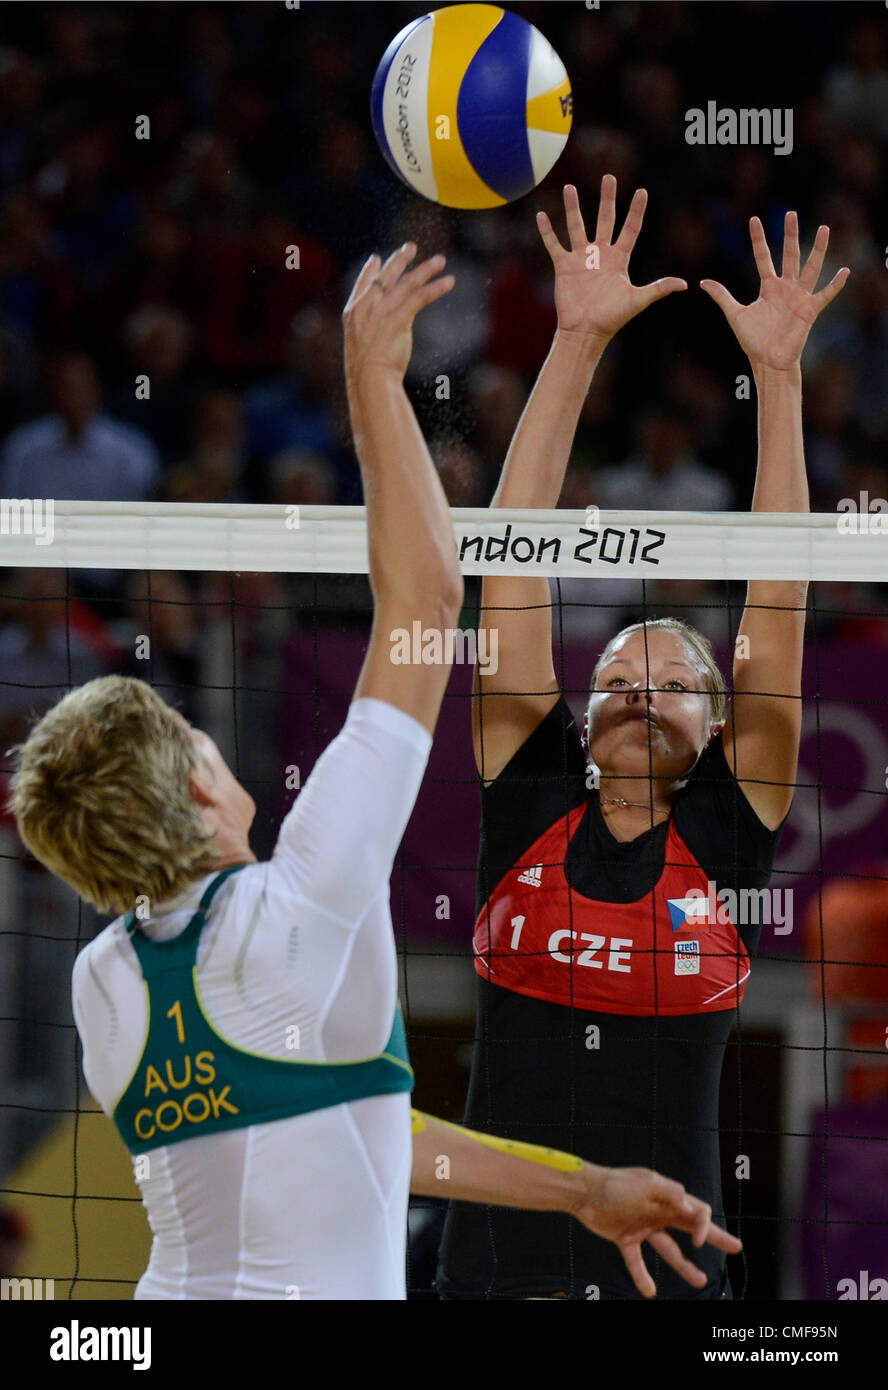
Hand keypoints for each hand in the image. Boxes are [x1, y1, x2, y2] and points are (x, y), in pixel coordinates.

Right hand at [342, 243, 453, 383]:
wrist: (369, 381)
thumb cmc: (366, 374)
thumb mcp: (361, 349)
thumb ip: (367, 334)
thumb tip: (376, 335)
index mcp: (353, 313)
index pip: (363, 284)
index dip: (370, 270)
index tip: (377, 258)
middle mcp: (367, 307)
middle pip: (386, 276)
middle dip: (400, 259)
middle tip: (412, 247)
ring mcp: (382, 311)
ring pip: (407, 283)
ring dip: (426, 269)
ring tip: (440, 261)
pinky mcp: (398, 318)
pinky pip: (420, 297)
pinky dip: (436, 288)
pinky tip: (449, 282)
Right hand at [536, 176, 686, 344]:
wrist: (585, 331)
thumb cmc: (612, 318)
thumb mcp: (637, 301)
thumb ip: (658, 289)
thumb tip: (684, 285)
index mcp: (619, 259)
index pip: (630, 228)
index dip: (636, 211)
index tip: (642, 191)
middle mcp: (600, 254)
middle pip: (605, 219)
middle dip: (608, 198)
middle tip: (609, 177)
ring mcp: (581, 259)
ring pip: (576, 226)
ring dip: (573, 207)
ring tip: (569, 188)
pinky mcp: (564, 266)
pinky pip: (554, 244)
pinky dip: (547, 231)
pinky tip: (541, 215)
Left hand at [571, 1163, 741, 1298]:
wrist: (584, 1192)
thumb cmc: (615, 1184)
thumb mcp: (646, 1183)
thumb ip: (669, 1193)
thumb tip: (690, 1203)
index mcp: (667, 1197)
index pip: (696, 1211)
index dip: (703, 1226)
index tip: (698, 1241)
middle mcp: (659, 1212)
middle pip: (691, 1227)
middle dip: (713, 1237)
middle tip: (735, 1247)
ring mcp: (643, 1226)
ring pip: (669, 1249)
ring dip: (684, 1266)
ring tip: (700, 1281)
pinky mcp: (626, 1238)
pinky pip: (638, 1261)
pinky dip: (643, 1276)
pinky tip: (650, 1291)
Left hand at [701, 213, 849, 372]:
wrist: (767, 361)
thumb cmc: (753, 340)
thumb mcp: (735, 314)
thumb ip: (722, 296)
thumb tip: (703, 282)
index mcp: (769, 287)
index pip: (763, 257)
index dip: (758, 239)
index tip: (754, 220)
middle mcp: (786, 288)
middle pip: (789, 255)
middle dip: (789, 235)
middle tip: (790, 213)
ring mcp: (799, 297)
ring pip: (811, 267)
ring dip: (818, 249)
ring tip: (824, 229)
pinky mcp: (810, 310)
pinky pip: (825, 295)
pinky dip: (835, 284)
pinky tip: (845, 271)